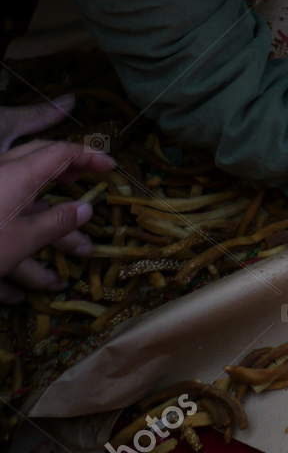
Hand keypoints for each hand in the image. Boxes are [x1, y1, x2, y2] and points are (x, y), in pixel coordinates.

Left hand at [0, 97, 115, 303]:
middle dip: (65, 181)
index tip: (110, 167)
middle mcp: (1, 181)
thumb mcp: (23, 239)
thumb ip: (57, 222)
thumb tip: (84, 209)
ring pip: (17, 214)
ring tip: (57, 280)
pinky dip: (4, 270)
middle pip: (38, 168)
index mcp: (18, 176)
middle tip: (87, 187)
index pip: (61, 153)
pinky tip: (13, 299)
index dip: (89, 157)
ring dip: (39, 246)